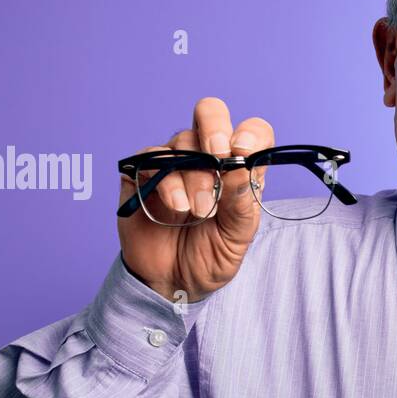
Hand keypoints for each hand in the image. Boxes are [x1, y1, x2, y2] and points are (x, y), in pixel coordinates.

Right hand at [118, 97, 272, 302]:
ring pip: (182, 141)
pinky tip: (177, 208)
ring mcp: (174, 163)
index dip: (251, 133)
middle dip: (214, 129)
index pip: (252, 131)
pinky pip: (151, 158)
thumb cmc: (210, 257)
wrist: (174, 284)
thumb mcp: (238, 236)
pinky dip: (167, 181)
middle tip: (219, 157)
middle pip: (210, 113)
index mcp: (239, 168)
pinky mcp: (143, 173)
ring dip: (195, 175)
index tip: (244, 151)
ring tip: (199, 211)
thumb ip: (242, 202)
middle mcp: (207, 157)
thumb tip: (241, 166)